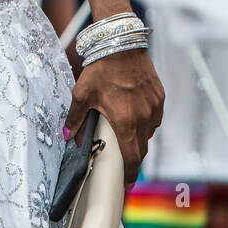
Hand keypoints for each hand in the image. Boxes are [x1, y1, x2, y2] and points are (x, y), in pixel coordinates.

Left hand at [64, 49, 163, 186]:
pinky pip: (155, 116)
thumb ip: (76, 119)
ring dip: (140, 137)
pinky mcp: (159, 95)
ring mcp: (154, 106)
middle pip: (141, 148)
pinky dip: (147, 121)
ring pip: (149, 132)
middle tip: (124, 161)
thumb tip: (68, 137)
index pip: (132, 159)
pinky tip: (136, 113)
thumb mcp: (82, 94)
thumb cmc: (102, 69)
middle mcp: (144, 118)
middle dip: (133, 157)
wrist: (122, 43)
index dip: (130, 175)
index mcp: (125, 122)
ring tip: (127, 132)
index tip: (127, 184)